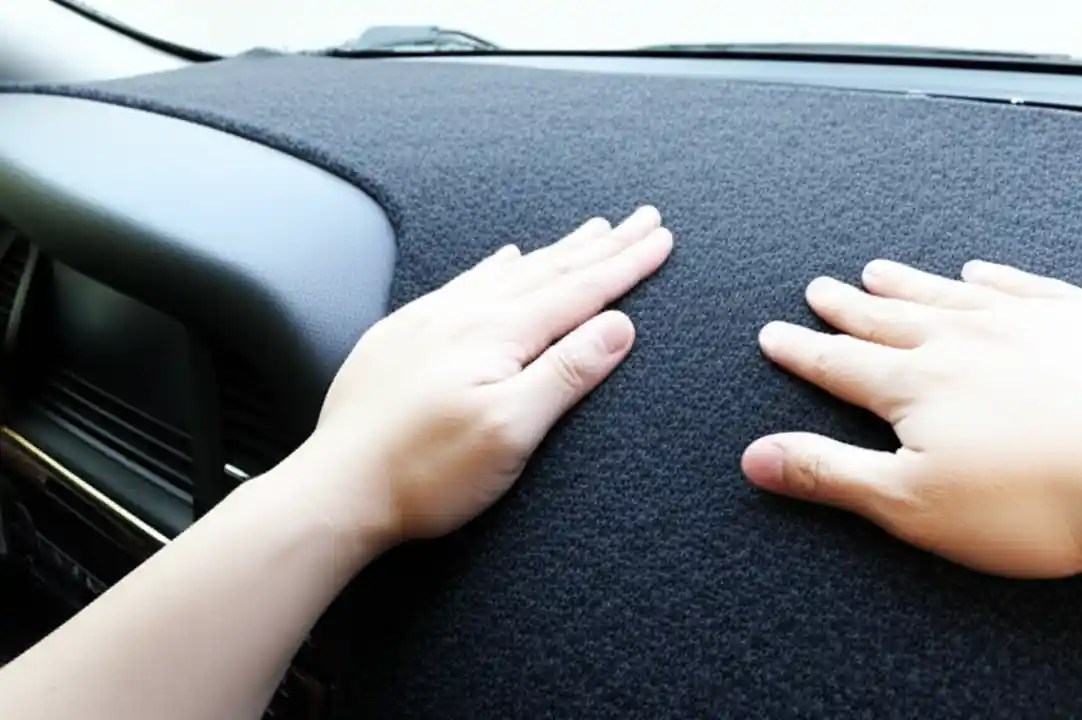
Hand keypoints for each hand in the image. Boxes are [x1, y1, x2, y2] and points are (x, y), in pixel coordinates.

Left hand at [292, 207, 671, 544]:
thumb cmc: (426, 473)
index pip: (580, 290)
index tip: (662, 237)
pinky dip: (496, 266)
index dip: (626, 265)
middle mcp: (464, 314)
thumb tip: (619, 325)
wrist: (336, 490)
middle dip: (603, 244)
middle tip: (643, 217)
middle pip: (550, 269)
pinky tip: (504, 258)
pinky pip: (465, 282)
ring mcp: (429, 321)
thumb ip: (566, 371)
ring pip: (510, 271)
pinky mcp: (402, 336)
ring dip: (557, 251)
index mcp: (498, 334)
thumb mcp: (511, 430)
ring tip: (592, 229)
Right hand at [742, 259, 1081, 577]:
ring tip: (877, 271)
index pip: (841, 363)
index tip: (773, 331)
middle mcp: (964, 340)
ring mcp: (1028, 321)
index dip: (802, 350)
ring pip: (950, 295)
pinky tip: (980, 270)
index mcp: (917, 386)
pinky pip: (1024, 285)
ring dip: (909, 284)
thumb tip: (753, 458)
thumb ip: (830, 475)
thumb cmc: (1038, 502)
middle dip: (848, 308)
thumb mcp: (913, 505)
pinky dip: (995, 276)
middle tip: (819, 288)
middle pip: (890, 318)